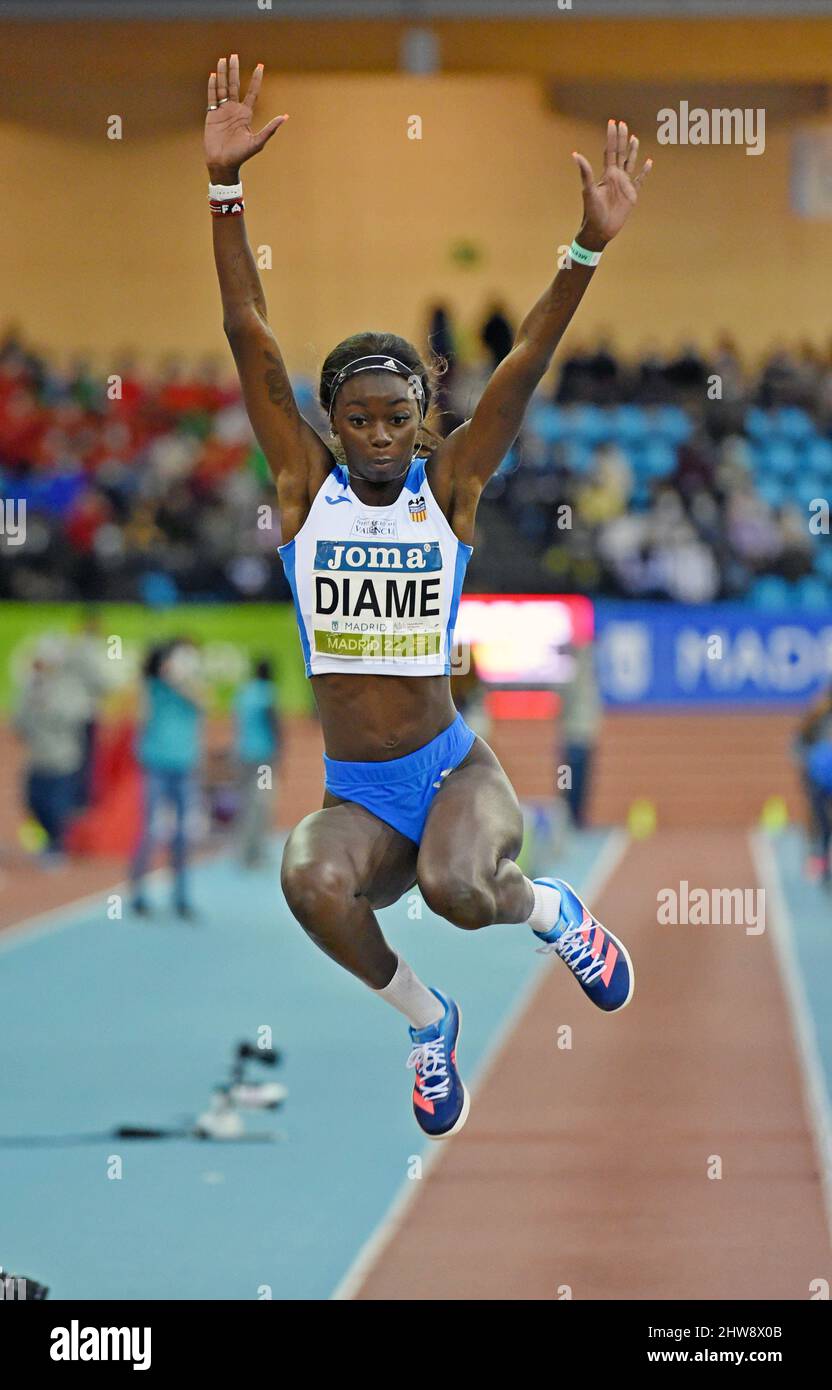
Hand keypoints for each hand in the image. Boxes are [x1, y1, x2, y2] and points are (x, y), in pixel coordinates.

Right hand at [204, 54, 287, 178]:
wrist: (223, 163)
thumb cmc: (241, 155)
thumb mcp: (258, 142)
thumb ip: (270, 129)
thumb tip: (285, 117)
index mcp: (246, 114)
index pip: (252, 92)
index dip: (255, 79)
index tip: (259, 66)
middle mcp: (234, 109)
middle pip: (234, 85)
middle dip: (234, 70)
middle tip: (234, 55)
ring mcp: (223, 111)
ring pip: (222, 88)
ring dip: (222, 74)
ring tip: (223, 60)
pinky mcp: (212, 114)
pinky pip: (212, 97)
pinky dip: (212, 86)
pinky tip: (213, 75)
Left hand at [572, 119, 651, 249]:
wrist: (600, 230)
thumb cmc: (592, 212)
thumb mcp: (588, 191)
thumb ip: (585, 172)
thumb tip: (575, 154)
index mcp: (607, 174)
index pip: (610, 151)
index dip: (611, 137)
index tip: (613, 122)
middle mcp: (616, 176)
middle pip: (620, 153)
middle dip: (621, 138)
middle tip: (623, 123)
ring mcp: (624, 185)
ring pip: (630, 163)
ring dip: (632, 151)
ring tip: (634, 138)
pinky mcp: (631, 195)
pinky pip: (640, 180)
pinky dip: (645, 172)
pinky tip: (649, 162)